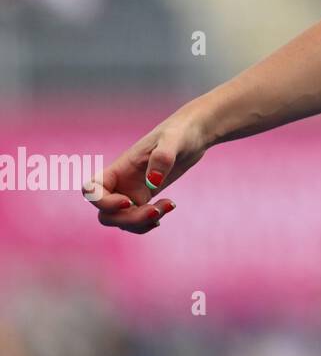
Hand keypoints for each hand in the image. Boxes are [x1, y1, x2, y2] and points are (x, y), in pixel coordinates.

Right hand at [83, 113, 211, 233]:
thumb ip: (162, 158)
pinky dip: (148, 223)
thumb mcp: (173, 140)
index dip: (103, 203)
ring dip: (142, 223)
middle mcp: (122, 183)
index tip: (129, 201)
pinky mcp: (146, 197)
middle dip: (129, 219)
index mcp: (120, 168)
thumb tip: (152, 184)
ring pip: (122, 220)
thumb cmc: (180, 132)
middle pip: (106, 214)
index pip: (91, 191)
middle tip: (156, 210)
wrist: (194, 134)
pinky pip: (137, 219)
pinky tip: (166, 210)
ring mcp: (133, 192)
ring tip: (169, 206)